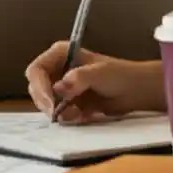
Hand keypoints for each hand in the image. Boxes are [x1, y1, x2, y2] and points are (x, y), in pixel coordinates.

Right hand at [25, 42, 165, 123]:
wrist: (136, 91)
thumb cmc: (120, 75)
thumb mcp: (100, 73)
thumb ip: (79, 78)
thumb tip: (59, 88)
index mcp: (60, 55)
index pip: (37, 70)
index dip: (39, 86)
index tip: (50, 103)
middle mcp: (57, 69)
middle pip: (36, 87)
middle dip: (45, 102)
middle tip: (57, 114)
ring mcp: (62, 87)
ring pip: (45, 102)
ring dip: (57, 111)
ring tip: (76, 113)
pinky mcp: (68, 103)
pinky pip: (58, 113)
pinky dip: (66, 118)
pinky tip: (80, 116)